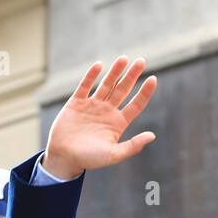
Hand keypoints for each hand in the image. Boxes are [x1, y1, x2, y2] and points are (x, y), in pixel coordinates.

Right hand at [43, 56, 157, 178]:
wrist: (64, 157)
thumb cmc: (90, 159)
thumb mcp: (113, 154)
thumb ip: (132, 146)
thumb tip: (152, 136)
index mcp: (118, 123)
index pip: (136, 104)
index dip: (145, 92)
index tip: (153, 79)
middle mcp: (107, 111)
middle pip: (123, 89)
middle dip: (132, 76)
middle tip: (141, 61)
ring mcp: (92, 105)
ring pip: (106, 84)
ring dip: (115, 72)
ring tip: (124, 58)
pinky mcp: (76, 103)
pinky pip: (85, 86)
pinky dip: (91, 75)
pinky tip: (99, 65)